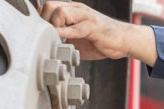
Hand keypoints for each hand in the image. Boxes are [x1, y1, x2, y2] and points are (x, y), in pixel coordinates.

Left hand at [40, 1, 156, 64]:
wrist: (123, 40)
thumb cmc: (99, 40)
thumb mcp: (75, 39)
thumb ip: (61, 39)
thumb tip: (45, 47)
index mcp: (71, 10)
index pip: (47, 6)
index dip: (40, 19)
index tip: (39, 34)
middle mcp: (77, 9)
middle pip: (50, 5)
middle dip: (43, 21)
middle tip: (45, 36)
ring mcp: (85, 16)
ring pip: (60, 12)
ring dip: (53, 26)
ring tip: (52, 39)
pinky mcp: (93, 26)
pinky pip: (75, 28)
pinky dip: (64, 33)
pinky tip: (59, 40)